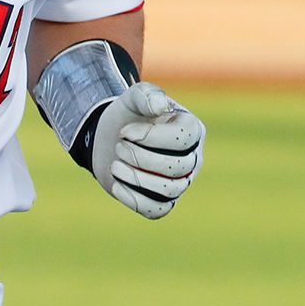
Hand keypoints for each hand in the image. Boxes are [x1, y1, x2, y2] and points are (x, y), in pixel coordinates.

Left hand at [88, 82, 204, 218]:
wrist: (111, 137)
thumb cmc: (130, 115)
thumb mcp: (134, 97)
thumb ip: (146, 95)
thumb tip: (159, 105)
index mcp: (192, 129)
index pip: (184, 139)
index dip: (152, 137)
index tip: (125, 130)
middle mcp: (193, 158)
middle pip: (178, 167)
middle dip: (141, 158)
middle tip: (119, 146)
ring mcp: (181, 182)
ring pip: (170, 191)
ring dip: (137, 179)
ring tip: (115, 165)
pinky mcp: (163, 202)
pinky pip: (157, 211)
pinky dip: (135, 200)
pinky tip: (116, 185)